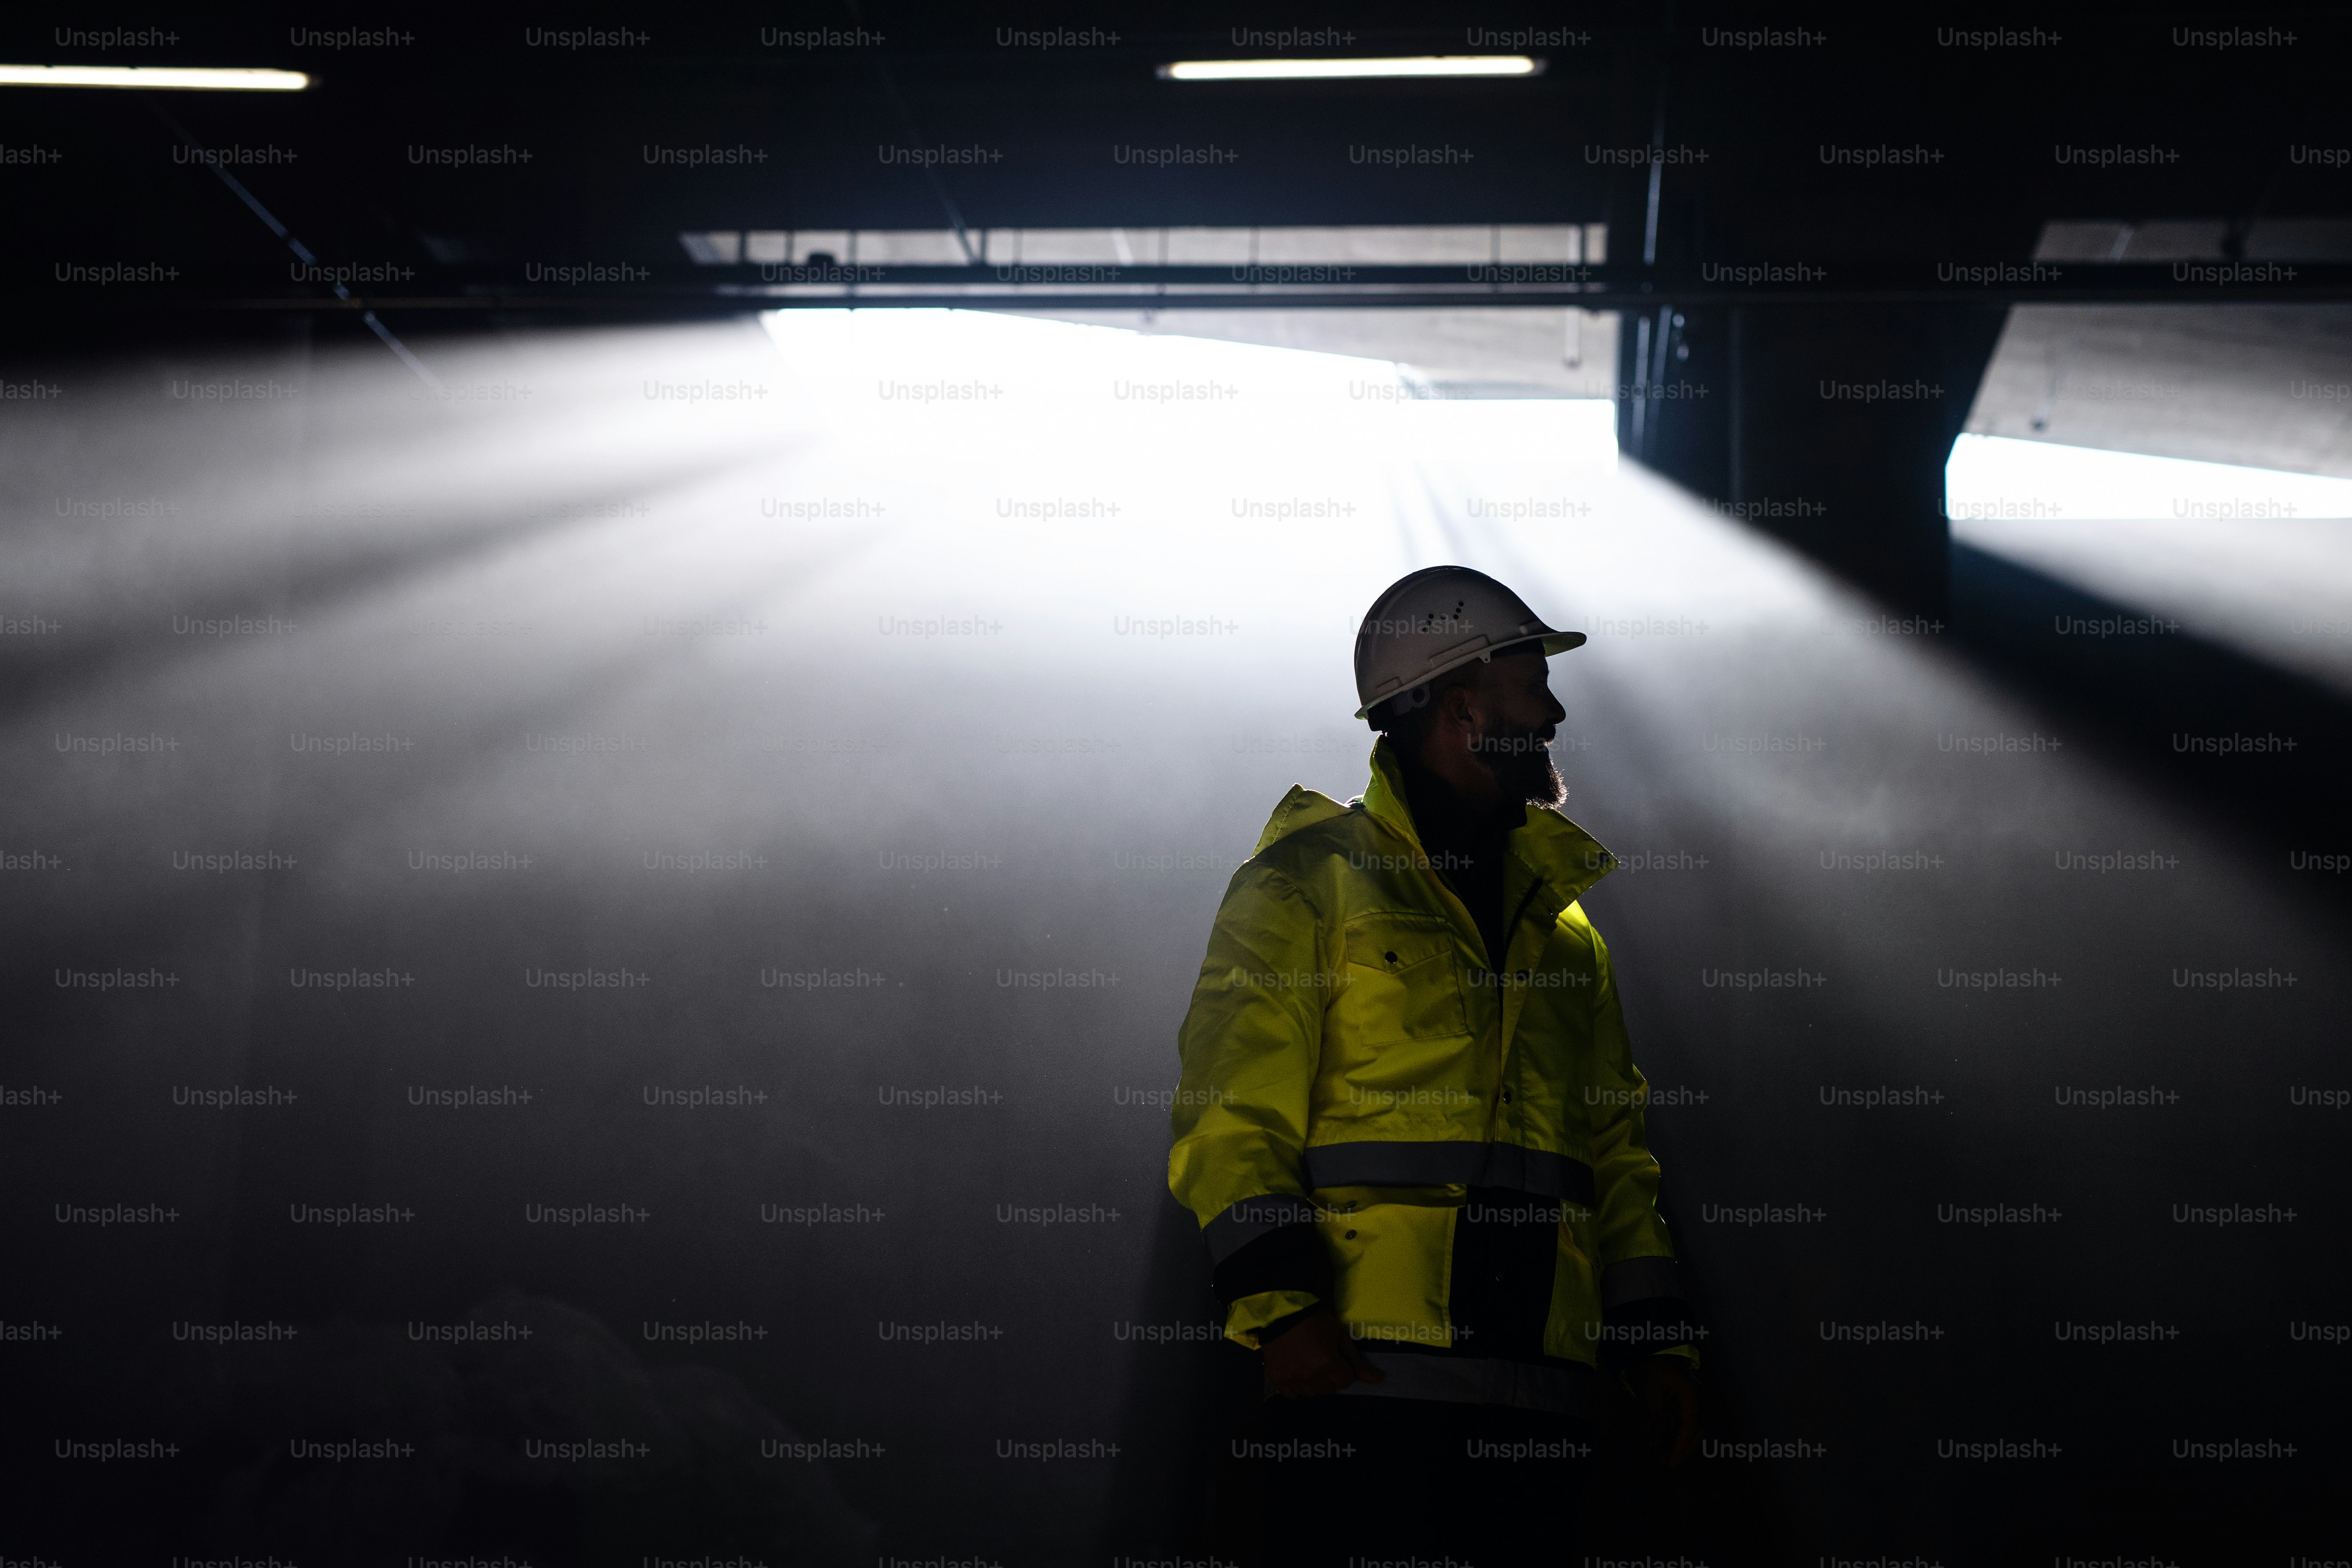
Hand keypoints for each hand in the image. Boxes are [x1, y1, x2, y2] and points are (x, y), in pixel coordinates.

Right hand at [1262, 1309, 1386, 1397]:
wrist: (1282, 1313)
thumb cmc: (1315, 1321)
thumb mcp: (1340, 1336)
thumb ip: (1358, 1361)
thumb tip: (1380, 1378)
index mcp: (1328, 1363)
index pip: (1345, 1381)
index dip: (1342, 1369)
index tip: (1335, 1358)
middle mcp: (1310, 1374)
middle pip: (1328, 1390)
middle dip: (1328, 1378)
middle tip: (1320, 1360)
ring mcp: (1292, 1377)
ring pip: (1310, 1394)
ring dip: (1312, 1383)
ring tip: (1307, 1364)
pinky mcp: (1276, 1378)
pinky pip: (1291, 1395)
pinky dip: (1295, 1387)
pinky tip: (1295, 1371)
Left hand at [1623, 1358, 1698, 1465]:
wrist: (1651, 1349)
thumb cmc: (1649, 1367)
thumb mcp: (1648, 1391)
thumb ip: (1655, 1416)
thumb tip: (1658, 1441)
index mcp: (1691, 1393)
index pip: (1690, 1426)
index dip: (1681, 1446)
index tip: (1672, 1462)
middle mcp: (1697, 1398)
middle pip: (1695, 1430)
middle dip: (1681, 1448)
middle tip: (1666, 1463)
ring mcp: (1694, 1400)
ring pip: (1690, 1428)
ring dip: (1676, 1443)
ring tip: (1659, 1458)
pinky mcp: (1687, 1402)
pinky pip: (1684, 1422)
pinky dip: (1674, 1434)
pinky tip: (1659, 1444)